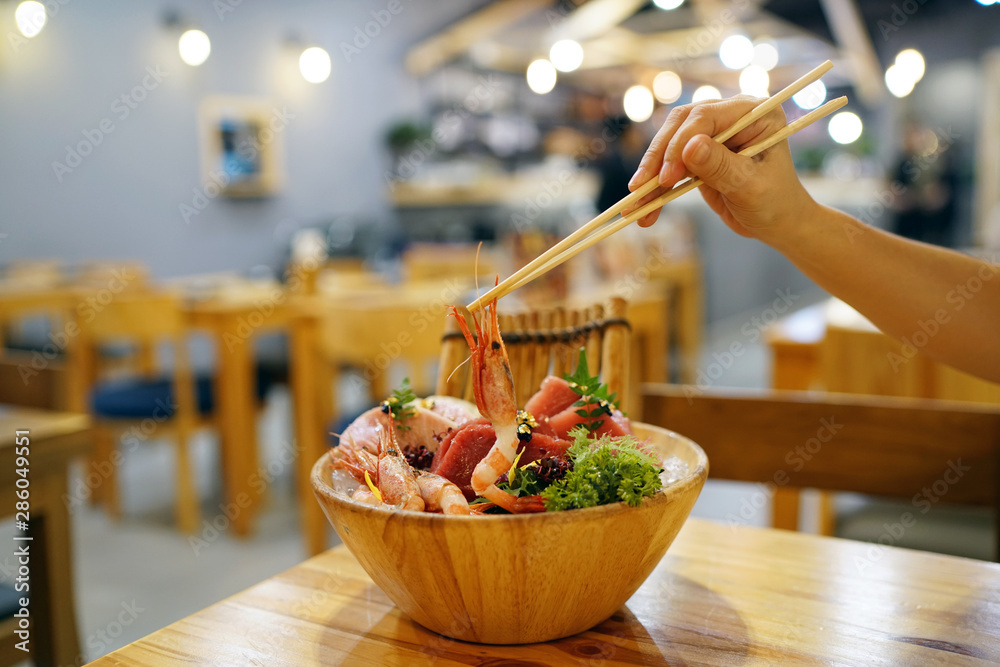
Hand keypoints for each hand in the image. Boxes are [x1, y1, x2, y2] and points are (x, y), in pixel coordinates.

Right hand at [626, 96, 815, 241]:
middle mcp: (732, 116)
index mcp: (754, 113)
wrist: (777, 223)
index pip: (706, 117)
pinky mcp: (698, 154)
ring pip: (669, 144)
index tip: (666, 178)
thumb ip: (720, 166)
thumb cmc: (774, 202)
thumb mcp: (749, 186)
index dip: (681, 144)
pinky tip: (644, 210)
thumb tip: (689, 147)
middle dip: (658, 158)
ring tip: (634, 206)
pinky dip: (654, 189)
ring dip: (649, 176)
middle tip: (640, 189)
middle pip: (681, 125)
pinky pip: (668, 167)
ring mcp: (713, 134)